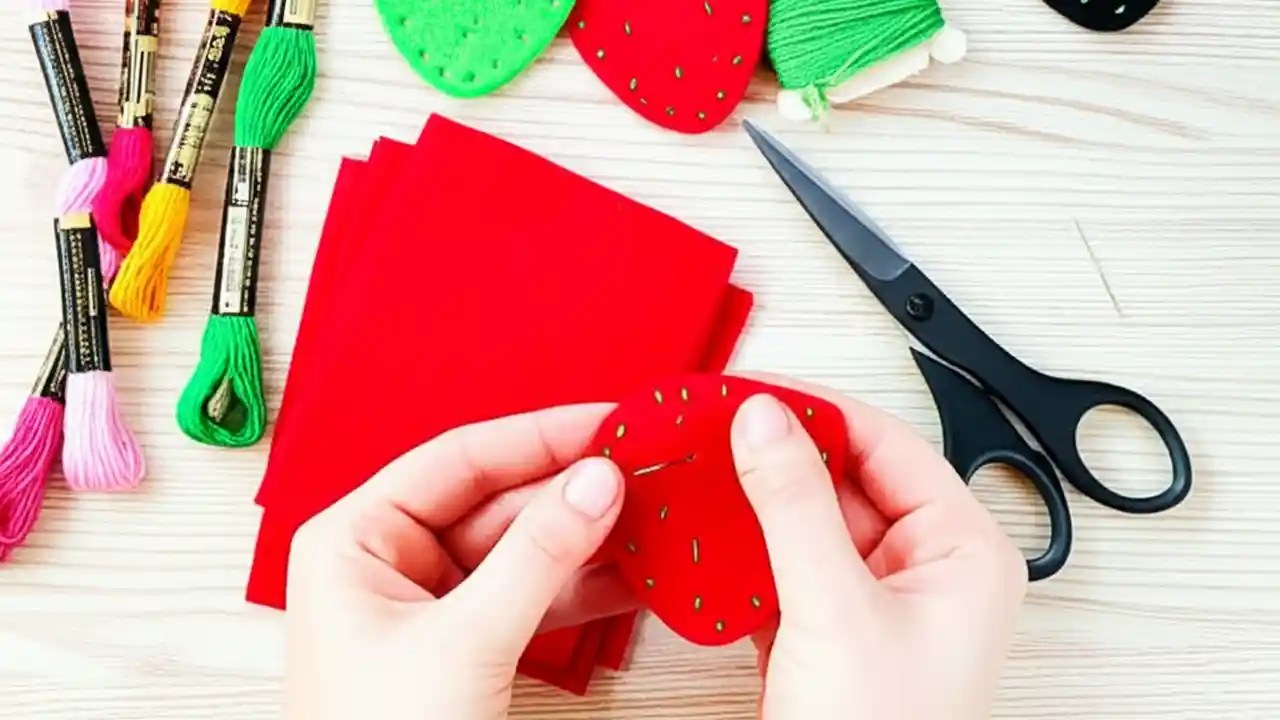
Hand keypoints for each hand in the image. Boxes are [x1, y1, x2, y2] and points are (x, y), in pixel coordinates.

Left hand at [284, 404, 636, 719]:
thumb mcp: (463, 643)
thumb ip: (536, 557)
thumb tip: (594, 483)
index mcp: (355, 539)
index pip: (458, 459)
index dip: (538, 437)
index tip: (605, 423)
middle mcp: (389, 562)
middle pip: (497, 502)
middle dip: (573, 492)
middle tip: (644, 471)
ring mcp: (431, 605)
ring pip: (522, 550)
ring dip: (587, 539)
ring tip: (651, 517)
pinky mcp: (466, 644)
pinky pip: (531, 597)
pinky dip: (581, 588)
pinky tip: (631, 574)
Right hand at [729, 380, 1027, 718]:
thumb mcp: (835, 610)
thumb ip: (796, 506)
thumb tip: (766, 421)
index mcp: (963, 552)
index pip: (888, 445)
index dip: (818, 410)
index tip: (755, 389)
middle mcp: (926, 572)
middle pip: (843, 481)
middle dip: (775, 459)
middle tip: (714, 428)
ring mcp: (875, 605)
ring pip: (807, 524)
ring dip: (753, 506)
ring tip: (700, 475)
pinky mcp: (830, 634)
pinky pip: (785, 570)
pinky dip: (744, 557)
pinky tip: (706, 542)